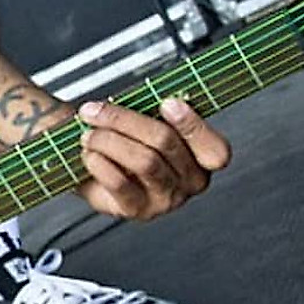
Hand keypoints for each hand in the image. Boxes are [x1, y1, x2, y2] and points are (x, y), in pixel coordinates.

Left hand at [75, 97, 230, 220]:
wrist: (90, 173)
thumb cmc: (124, 143)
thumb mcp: (142, 122)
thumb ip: (151, 110)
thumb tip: (145, 94)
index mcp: (203, 157)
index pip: (214, 148)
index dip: (193, 125)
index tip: (167, 103)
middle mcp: (190, 182)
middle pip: (165, 142)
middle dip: (124, 120)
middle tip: (95, 111)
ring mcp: (166, 199)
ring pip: (144, 161)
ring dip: (109, 141)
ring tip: (88, 134)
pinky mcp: (137, 209)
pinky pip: (120, 183)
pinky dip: (99, 163)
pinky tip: (89, 154)